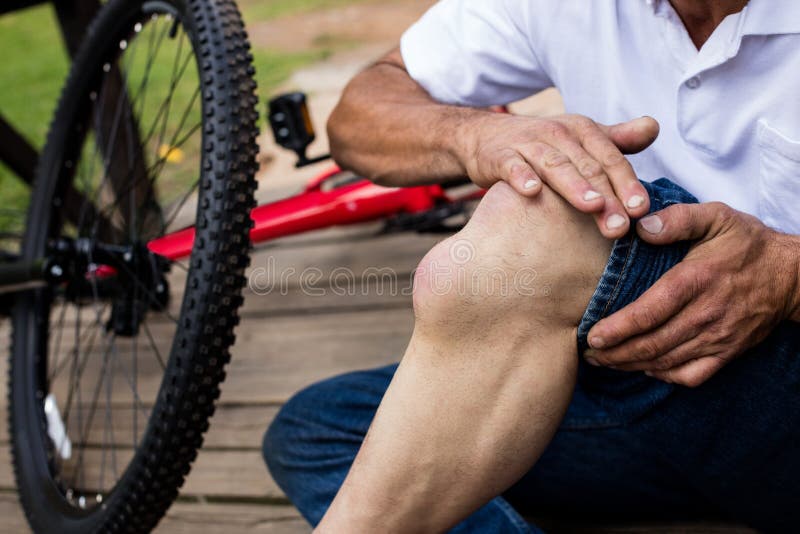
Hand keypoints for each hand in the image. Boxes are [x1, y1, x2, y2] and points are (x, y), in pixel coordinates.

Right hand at [461, 113, 659, 237]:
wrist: (485, 136)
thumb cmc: (541, 144)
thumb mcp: (580, 138)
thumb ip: (618, 137)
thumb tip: (654, 127)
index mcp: (583, 132)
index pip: (610, 160)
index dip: (627, 184)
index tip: (642, 211)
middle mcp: (558, 133)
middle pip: (588, 167)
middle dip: (606, 196)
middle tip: (620, 226)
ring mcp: (528, 144)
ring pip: (555, 165)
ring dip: (574, 185)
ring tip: (591, 206)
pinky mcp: (500, 155)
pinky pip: (512, 166)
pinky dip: (521, 177)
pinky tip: (532, 192)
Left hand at [584, 202, 799, 386]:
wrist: (792, 276)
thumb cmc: (747, 243)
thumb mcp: (716, 217)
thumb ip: (678, 219)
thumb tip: (640, 226)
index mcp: (697, 280)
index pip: (650, 312)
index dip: (618, 328)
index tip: (592, 336)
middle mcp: (706, 314)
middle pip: (652, 343)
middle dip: (615, 353)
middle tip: (589, 354)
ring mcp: (718, 337)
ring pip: (666, 361)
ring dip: (631, 365)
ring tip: (604, 362)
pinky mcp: (728, 352)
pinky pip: (692, 375)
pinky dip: (664, 376)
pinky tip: (644, 368)